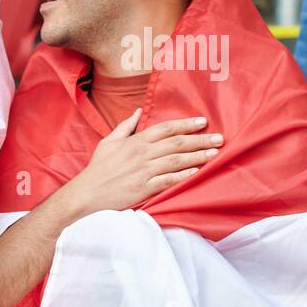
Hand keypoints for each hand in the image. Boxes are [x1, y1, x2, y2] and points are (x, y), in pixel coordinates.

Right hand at [57, 109, 222, 218]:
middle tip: (219, 138)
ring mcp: (143, 172)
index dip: (185, 125)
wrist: (86, 195)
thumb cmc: (97, 169)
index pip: (165, 129)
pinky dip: (182, 176)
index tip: (203, 122)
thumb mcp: (108, 142)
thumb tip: (137, 111)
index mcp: (135, 141)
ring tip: (214, 154)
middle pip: (176, 143)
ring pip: (175, 161)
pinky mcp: (143, 189)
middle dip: (199, 140)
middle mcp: (142, 154)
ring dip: (197, 157)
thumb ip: (125, 126)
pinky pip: (167, 180)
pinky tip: (197, 172)